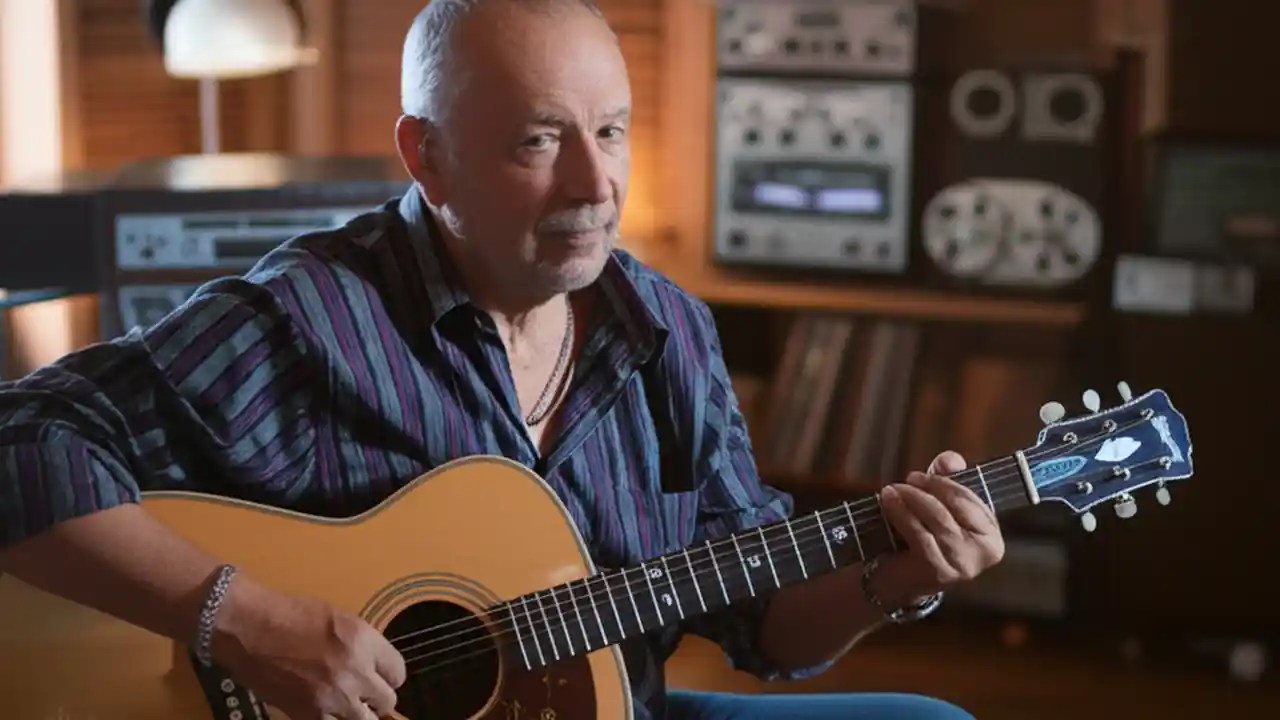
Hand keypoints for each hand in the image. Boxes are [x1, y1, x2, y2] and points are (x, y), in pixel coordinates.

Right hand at [211, 576, 406, 718]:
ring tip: (348, 705)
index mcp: (364, 642)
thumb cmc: (292, 614)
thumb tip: (375, 667)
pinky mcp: (308, 715)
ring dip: (359, 714)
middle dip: (378, 697)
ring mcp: (332, 698)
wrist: (249, 628)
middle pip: (387, 701)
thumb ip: (363, 645)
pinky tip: (325, 712)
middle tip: (366, 693)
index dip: (389, 675)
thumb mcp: (340, 619)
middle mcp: (354, 673)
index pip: (398, 672)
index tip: (381, 676)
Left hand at [871, 451, 1004, 607]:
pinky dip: (901, 513)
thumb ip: (947, 480)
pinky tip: (888, 501)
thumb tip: (951, 459)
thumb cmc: (924, 540)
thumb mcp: (938, 508)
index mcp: (992, 536)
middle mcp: (985, 552)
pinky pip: (920, 533)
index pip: (971, 499)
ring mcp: (964, 564)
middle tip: (908, 479)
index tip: (920, 475)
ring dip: (913, 498)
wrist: (900, 582)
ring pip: (938, 518)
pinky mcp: (939, 571)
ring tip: (893, 489)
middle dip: (930, 487)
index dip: (946, 482)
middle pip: (956, 506)